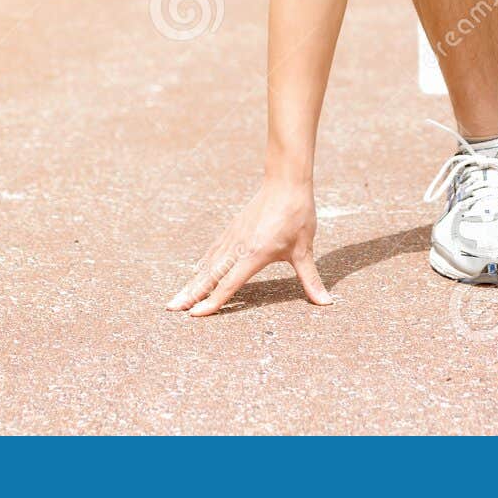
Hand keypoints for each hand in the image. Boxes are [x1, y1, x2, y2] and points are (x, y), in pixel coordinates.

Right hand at [166, 177, 332, 316]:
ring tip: (177, 297)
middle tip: (170, 309)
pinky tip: (195, 272)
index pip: (229, 284)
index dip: (213, 302)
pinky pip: (213, 250)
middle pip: (210, 276)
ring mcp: (233, 237)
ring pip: (208, 264)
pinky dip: (202, 264)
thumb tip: (327, 302)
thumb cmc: (297, 215)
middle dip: (190, 295)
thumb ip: (311, 279)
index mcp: (254, 254)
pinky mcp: (233, 229)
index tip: (195, 315)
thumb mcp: (305, 249)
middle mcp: (238, 247)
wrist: (285, 182)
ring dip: (192, 282)